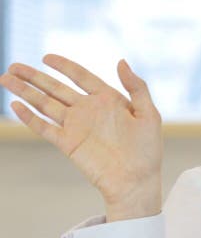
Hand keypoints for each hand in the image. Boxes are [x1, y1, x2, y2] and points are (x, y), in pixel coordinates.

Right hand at [0, 54, 162, 220]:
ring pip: (45, 104)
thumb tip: (121, 61)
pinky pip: (45, 127)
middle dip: (35, 77)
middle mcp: (89, 110)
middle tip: (14, 66)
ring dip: (26, 92)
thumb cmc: (147, 149)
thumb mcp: (149, 114)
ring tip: (6, 78)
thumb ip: (137, 87)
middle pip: (56, 88)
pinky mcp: (67, 143)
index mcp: (109, 100)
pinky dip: (29, 117)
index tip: (46, 57)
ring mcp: (76, 126)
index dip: (64, 66)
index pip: (81, 77)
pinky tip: (16, 105)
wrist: (136, 180)